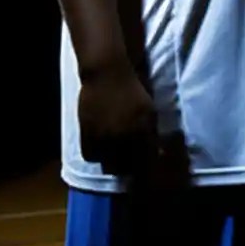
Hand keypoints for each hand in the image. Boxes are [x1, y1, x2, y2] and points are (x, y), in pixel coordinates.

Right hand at [77, 63, 157, 177]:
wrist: (107, 75)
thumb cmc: (133, 89)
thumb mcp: (149, 110)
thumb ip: (152, 132)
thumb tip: (157, 152)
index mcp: (142, 132)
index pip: (145, 163)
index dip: (145, 170)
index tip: (145, 170)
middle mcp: (123, 138)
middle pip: (126, 170)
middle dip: (129, 169)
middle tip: (129, 163)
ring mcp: (103, 138)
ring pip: (107, 166)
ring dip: (112, 163)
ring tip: (115, 156)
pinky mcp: (86, 134)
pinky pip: (91, 157)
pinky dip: (96, 155)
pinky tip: (101, 148)